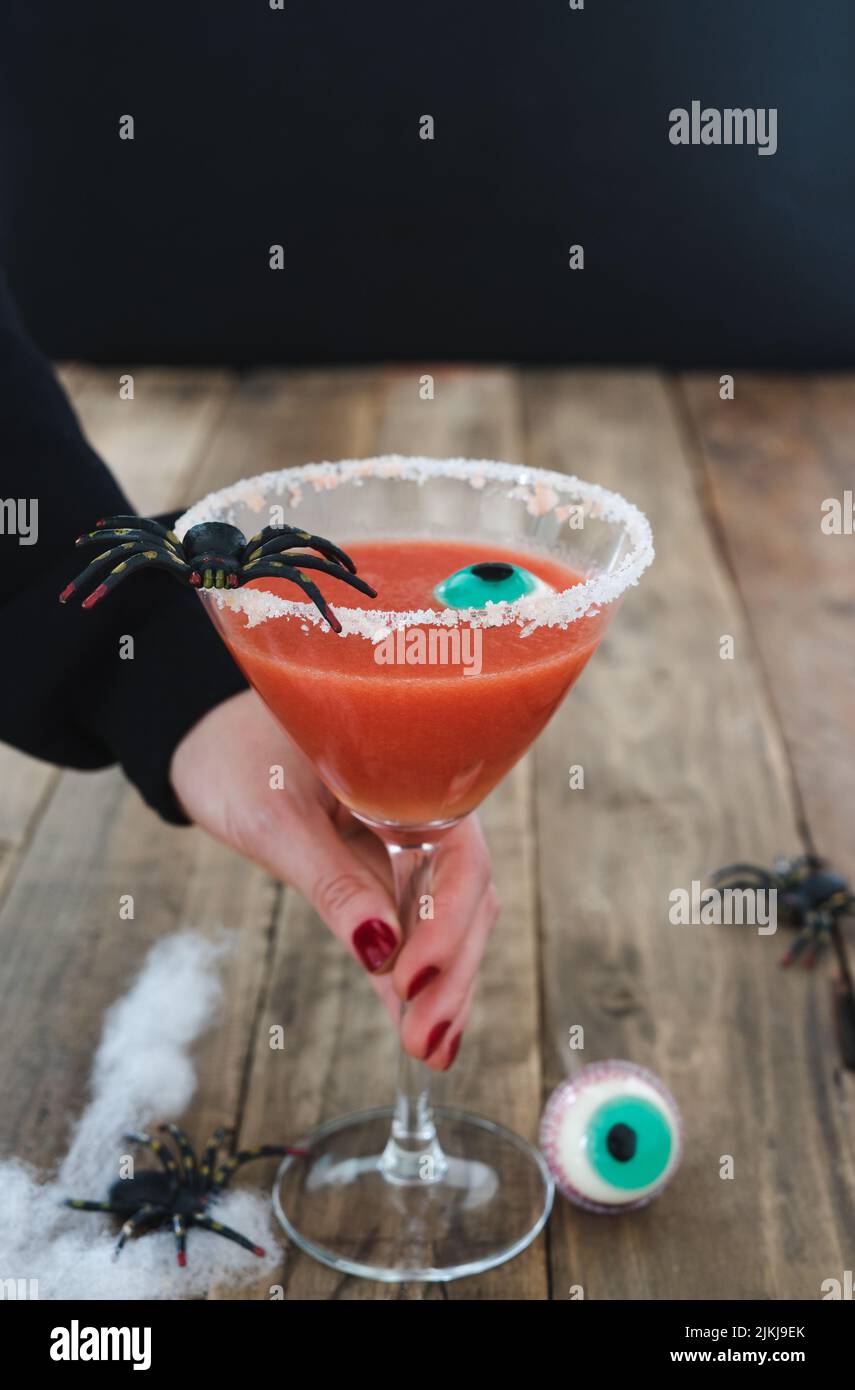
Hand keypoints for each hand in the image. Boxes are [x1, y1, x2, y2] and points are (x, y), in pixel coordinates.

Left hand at [170, 689, 498, 1069]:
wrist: (206, 737)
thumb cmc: (236, 758)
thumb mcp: (275, 819)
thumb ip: (332, 883)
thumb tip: (380, 956)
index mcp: (415, 777)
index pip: (459, 860)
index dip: (445, 926)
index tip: (409, 982)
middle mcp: (427, 810)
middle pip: (465, 898)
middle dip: (450, 974)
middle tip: (424, 1044)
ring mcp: (409, 843)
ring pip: (448, 919)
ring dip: (443, 985)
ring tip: (429, 1050)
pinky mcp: (384, 871)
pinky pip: (411, 926)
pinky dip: (415, 976)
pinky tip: (419, 1026)